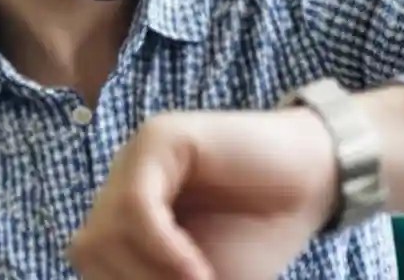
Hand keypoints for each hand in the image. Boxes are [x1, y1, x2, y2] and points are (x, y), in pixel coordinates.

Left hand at [67, 107, 339, 279]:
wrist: (313, 184)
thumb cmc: (257, 234)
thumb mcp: (198, 278)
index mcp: (122, 221)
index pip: (94, 268)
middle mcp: (119, 186)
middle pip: (90, 255)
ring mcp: (135, 158)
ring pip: (103, 235)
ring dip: (148, 274)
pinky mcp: (160, 138)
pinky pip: (136, 207)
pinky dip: (164, 249)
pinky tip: (198, 270)